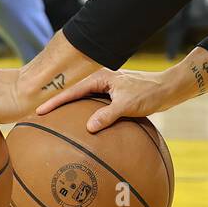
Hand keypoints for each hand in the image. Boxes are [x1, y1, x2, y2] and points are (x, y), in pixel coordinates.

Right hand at [36, 66, 180, 130]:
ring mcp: (109, 90)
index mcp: (100, 78)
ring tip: (58, 123)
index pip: (72, 91)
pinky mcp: (116, 98)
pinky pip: (96, 107)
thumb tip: (89, 127)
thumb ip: (107, 115)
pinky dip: (88, 115)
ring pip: (85, 101)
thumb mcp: (127, 105)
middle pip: (75, 94)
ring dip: (72, 111)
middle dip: (59, 105)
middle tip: (41, 117)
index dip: (55, 102)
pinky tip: (85, 128)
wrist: (168, 90)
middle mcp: (102, 82)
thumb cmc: (149, 94)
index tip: (39, 112)